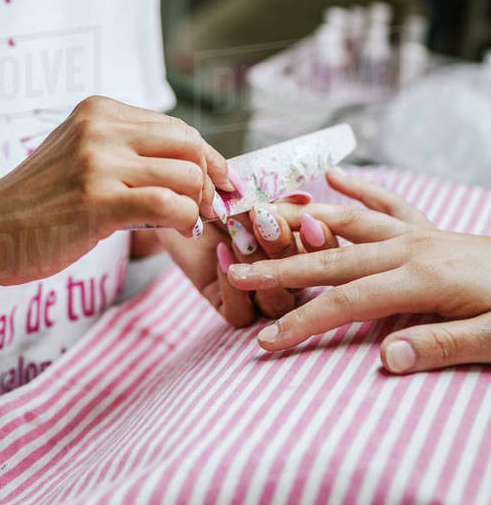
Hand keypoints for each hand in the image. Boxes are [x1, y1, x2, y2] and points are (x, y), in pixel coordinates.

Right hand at [0, 94, 233, 287]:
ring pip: (186, 174)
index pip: (176, 125)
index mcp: (98, 110)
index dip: (206, 156)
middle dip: (211, 177)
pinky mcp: (98, 202)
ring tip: (190, 222)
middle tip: (213, 206)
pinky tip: (175, 230)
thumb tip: (186, 162)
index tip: (219, 182)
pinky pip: (169, 205)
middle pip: (189, 144)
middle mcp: (100, 128)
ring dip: (198, 203)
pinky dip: (184, 220)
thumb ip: (123, 149)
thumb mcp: (77, 155)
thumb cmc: (34, 204)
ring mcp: (98, 163)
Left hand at [158, 190, 339, 326]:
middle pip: (304, 279)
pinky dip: (232, 287)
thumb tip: (303, 198)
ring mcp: (261, 296)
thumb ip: (276, 196)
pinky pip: (241, 313)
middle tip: (264, 218)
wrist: (179, 205)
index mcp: (302, 247)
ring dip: (259, 267)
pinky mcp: (231, 308)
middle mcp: (288, 277)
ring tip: (237, 236)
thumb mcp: (247, 191)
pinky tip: (221, 255)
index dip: (320, 238)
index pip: (325, 252)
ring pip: (277, 303)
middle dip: (284, 246)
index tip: (305, 216)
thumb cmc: (218, 195)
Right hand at [226, 166, 490, 372]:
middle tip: (235, 269)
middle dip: (280, 266)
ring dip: (303, 223)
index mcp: (423, 280)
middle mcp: (413, 248)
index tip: (265, 341)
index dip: (304, 323)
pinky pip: (390, 203)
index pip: (348, 304)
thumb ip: (441, 347)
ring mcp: (421, 233)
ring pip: (349, 223)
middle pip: (333, 258)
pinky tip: (335, 178)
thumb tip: (384, 356)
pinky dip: (361, 190)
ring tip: (261, 218)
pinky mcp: (433, 229)